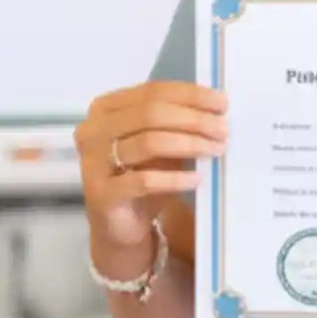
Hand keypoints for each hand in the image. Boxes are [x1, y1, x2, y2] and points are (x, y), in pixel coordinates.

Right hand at [75, 81, 228, 248]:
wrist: (120, 226)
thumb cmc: (142, 176)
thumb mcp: (161, 143)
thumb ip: (177, 122)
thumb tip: (216, 108)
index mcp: (106, 108)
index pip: (152, 91)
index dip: (190, 95)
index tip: (222, 103)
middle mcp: (92, 130)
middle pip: (151, 113)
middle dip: (193, 119)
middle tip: (223, 129)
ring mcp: (92, 162)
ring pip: (149, 142)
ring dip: (190, 144)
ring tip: (216, 150)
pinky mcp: (100, 194)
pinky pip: (144, 180)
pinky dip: (176, 178)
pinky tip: (196, 178)